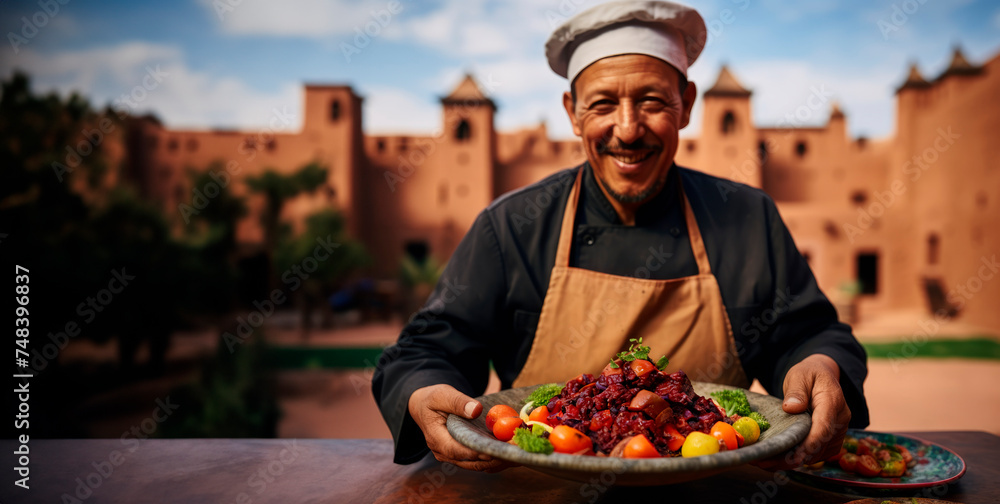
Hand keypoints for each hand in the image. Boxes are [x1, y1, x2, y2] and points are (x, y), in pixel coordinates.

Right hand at [408, 384, 516, 471]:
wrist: (424, 406)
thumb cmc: (433, 399)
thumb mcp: (442, 394)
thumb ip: (458, 402)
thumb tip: (476, 410)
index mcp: (436, 438)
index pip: (456, 450)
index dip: (476, 452)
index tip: (494, 450)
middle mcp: (443, 452)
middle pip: (470, 462)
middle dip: (492, 460)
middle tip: (513, 454)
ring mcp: (452, 456)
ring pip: (476, 465)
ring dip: (495, 461)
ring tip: (515, 455)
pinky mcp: (461, 455)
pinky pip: (478, 461)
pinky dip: (493, 458)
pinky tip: (509, 454)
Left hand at [754, 354, 850, 470]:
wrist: (822, 376)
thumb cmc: (809, 374)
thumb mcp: (799, 375)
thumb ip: (796, 390)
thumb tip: (791, 407)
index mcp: (833, 402)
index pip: (824, 427)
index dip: (809, 444)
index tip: (793, 455)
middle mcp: (840, 420)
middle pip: (819, 445)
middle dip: (794, 457)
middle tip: (766, 462)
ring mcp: (837, 432)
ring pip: (818, 454)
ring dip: (794, 461)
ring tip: (766, 462)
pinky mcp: (830, 440)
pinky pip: (816, 454)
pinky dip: (798, 458)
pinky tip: (778, 459)